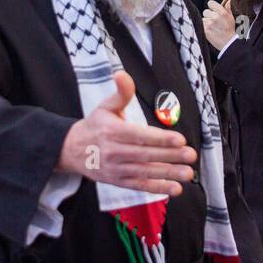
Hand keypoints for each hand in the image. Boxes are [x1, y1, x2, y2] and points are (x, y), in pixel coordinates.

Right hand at [58, 71, 196, 195]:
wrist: (71, 151)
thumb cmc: (94, 126)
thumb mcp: (105, 107)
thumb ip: (120, 93)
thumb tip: (121, 74)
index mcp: (112, 131)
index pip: (139, 136)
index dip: (160, 139)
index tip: (180, 139)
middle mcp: (114, 151)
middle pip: (145, 155)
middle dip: (170, 156)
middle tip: (191, 155)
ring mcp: (116, 169)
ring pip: (145, 172)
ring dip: (168, 173)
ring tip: (187, 172)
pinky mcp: (118, 182)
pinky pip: (140, 185)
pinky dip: (158, 188)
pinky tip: (175, 188)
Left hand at [202, 0, 236, 49]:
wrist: (228, 43)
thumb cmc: (230, 30)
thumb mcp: (231, 17)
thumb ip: (227, 8)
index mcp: (222, 12)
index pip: (210, 3)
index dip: (212, 6)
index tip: (213, 10)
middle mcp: (215, 17)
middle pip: (205, 11)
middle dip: (209, 16)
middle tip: (214, 21)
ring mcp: (209, 24)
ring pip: (203, 19)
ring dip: (206, 22)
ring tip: (213, 27)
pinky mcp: (205, 30)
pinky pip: (201, 25)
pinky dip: (205, 28)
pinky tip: (210, 31)